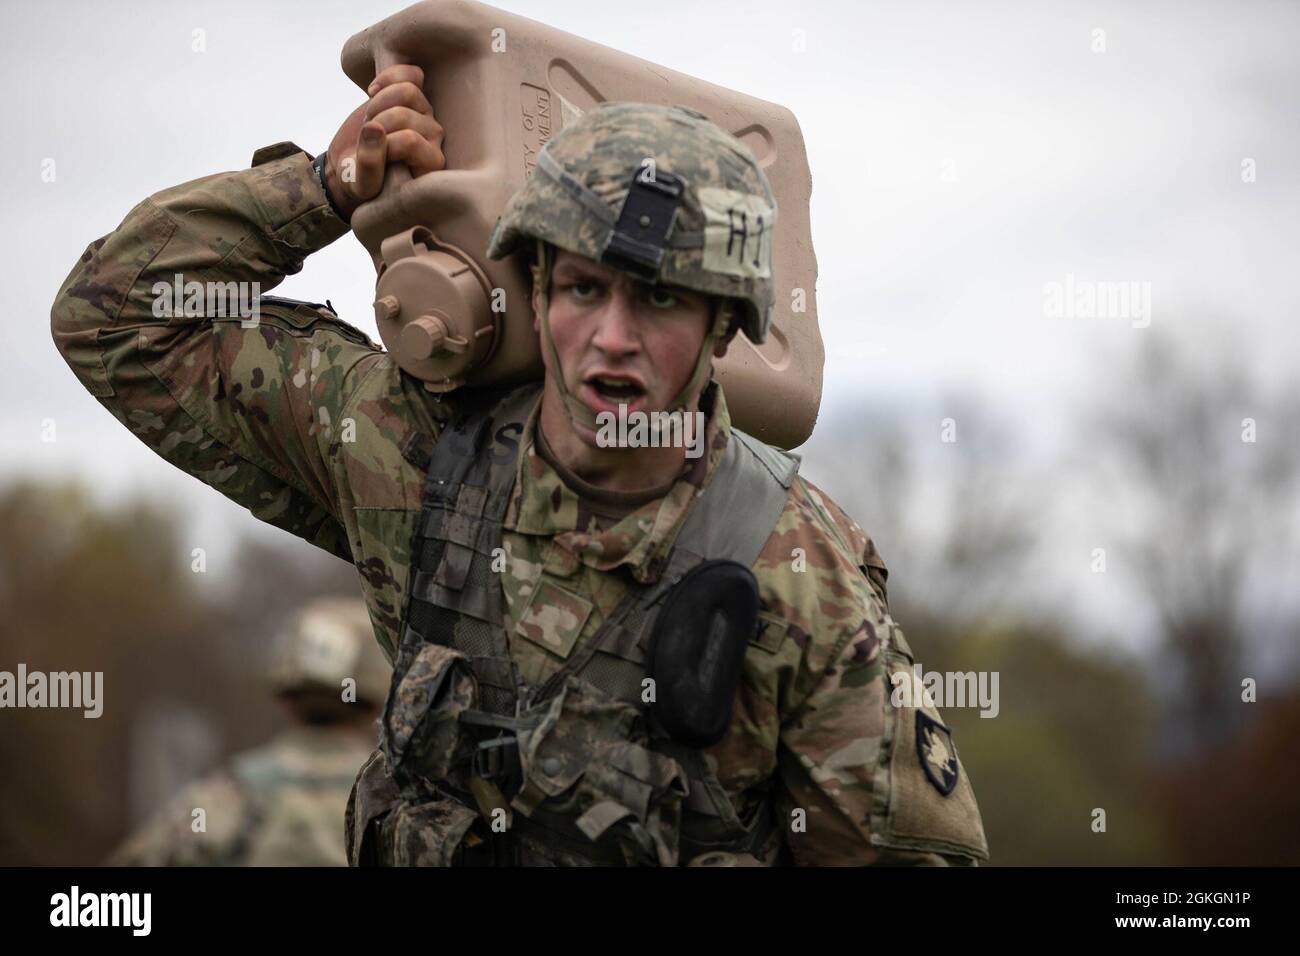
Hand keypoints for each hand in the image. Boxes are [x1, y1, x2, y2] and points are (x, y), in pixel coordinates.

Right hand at [323, 64, 444, 218]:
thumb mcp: (360, 183)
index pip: (409, 141)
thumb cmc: (360, 181)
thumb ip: (369, 163)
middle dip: (375, 122)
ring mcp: (427, 114)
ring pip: (407, 90)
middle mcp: (435, 138)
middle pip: (403, 114)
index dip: (382, 145)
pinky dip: (387, 78)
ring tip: (370, 120)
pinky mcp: (415, 95)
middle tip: (366, 138)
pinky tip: (373, 93)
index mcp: (431, 164)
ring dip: (377, 103)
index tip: (369, 158)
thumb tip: (374, 128)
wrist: (352, 164)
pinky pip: (411, 73)